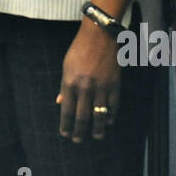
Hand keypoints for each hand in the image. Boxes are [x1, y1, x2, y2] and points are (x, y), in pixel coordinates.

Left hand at [56, 20, 120, 141]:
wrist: (99, 35)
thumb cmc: (79, 49)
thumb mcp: (66, 66)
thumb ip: (64, 86)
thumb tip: (61, 103)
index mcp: (70, 83)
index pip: (67, 111)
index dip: (66, 125)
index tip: (65, 134)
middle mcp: (85, 88)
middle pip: (82, 117)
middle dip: (80, 132)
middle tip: (78, 140)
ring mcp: (101, 87)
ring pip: (99, 115)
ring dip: (98, 129)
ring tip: (97, 136)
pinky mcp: (114, 84)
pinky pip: (113, 105)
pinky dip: (111, 115)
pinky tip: (109, 121)